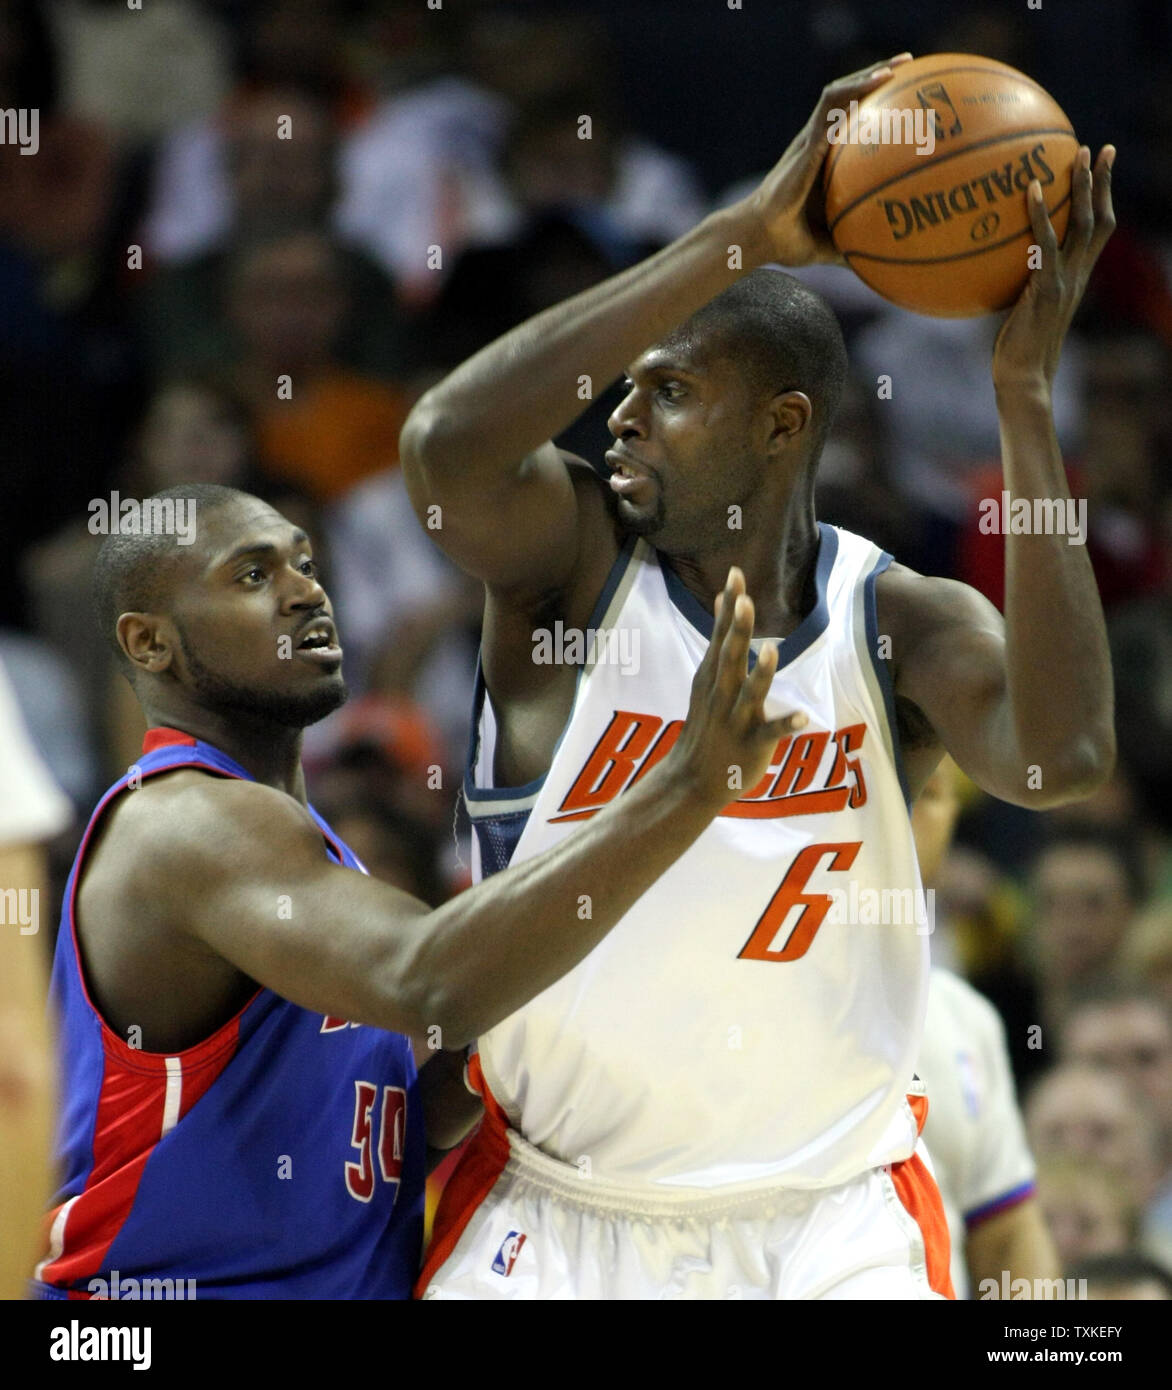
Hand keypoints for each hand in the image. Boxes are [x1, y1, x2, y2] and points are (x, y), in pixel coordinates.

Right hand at [668, 567, 806, 809]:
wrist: (692, 779)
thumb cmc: (707, 724)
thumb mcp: (707, 678)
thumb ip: (720, 641)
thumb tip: (726, 600)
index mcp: (713, 676)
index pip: (720, 634)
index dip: (729, 605)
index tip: (735, 573)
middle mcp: (722, 694)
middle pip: (730, 657)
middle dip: (737, 630)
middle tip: (743, 599)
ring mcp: (735, 720)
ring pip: (749, 693)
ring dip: (762, 673)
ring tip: (773, 651)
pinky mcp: (751, 744)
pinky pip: (769, 734)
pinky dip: (785, 725)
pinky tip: (803, 718)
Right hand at [735, 53, 912, 265]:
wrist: (760, 238)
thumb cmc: (787, 242)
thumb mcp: (830, 246)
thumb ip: (853, 247)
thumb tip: (877, 265)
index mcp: (822, 161)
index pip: (849, 122)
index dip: (875, 104)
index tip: (904, 96)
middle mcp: (816, 143)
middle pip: (848, 98)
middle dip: (877, 76)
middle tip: (909, 65)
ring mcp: (809, 140)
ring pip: (840, 94)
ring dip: (868, 75)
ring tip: (898, 65)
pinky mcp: (806, 143)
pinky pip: (831, 108)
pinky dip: (855, 91)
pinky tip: (880, 82)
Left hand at [992, 144, 1115, 389]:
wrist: (1023, 379)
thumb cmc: (1015, 350)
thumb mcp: (1021, 311)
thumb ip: (1020, 286)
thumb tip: (993, 264)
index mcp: (1075, 278)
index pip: (1097, 231)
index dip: (1104, 199)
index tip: (1102, 168)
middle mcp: (1077, 276)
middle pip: (1099, 219)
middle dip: (1102, 182)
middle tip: (1100, 148)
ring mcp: (1065, 282)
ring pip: (1083, 225)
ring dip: (1082, 188)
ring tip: (1077, 155)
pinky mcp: (1046, 290)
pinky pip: (1046, 245)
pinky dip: (1040, 216)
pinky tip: (1031, 189)